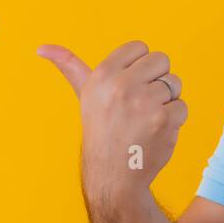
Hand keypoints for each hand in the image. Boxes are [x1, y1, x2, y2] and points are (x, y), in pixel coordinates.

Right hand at [37, 40, 188, 202]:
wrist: (113, 175)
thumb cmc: (101, 130)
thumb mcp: (84, 95)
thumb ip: (69, 66)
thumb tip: (42, 47)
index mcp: (103, 74)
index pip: (140, 47)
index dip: (139, 67)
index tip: (128, 86)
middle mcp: (122, 86)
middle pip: (161, 60)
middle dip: (156, 79)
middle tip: (139, 103)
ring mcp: (144, 103)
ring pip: (174, 83)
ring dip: (166, 101)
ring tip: (146, 118)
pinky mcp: (164, 120)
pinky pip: (182, 106)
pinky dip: (174, 120)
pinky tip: (155, 132)